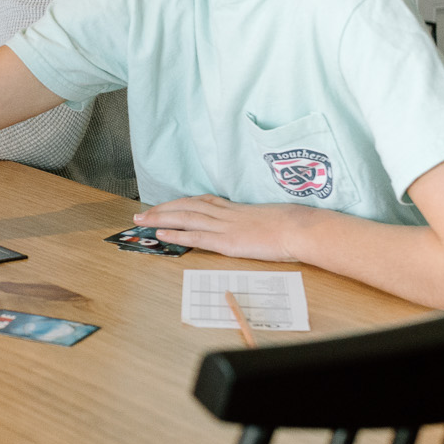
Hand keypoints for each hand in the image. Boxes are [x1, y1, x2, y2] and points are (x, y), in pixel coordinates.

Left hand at [133, 195, 314, 263]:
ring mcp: (225, 227)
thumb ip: (257, 221)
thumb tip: (256, 228)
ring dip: (161, 218)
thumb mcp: (271, 219)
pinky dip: (176, 234)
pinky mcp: (227, 242)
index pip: (202, 202)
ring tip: (141, 220)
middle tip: (141, 213)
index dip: (180, 203)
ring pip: (186, 218)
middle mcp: (226, 214)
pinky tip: (161, 233)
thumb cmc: (293, 225)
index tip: (165, 205)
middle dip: (162, 209)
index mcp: (236, 208)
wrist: (301, 228)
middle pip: (187, 207)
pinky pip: (196, 237)